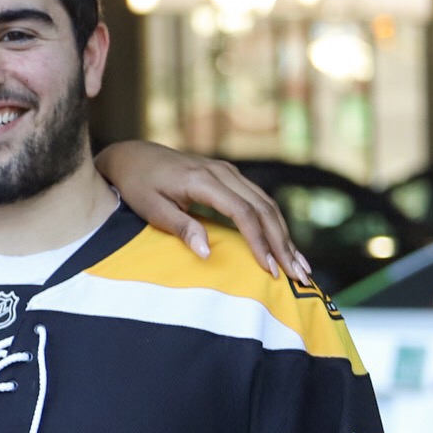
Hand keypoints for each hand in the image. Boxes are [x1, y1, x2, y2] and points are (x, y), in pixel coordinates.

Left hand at [95, 141, 307, 282]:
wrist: (132, 156)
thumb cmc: (137, 185)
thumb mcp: (152, 209)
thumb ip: (181, 228)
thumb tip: (208, 254)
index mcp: (202, 181)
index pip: (242, 213)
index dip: (259, 242)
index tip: (269, 270)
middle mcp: (222, 172)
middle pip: (263, 209)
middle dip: (283, 244)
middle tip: (299, 276)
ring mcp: (228, 172)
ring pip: (267, 204)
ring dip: (285, 235)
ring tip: (301, 266)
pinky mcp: (228, 175)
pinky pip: (258, 200)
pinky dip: (274, 223)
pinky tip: (285, 244)